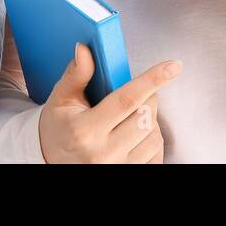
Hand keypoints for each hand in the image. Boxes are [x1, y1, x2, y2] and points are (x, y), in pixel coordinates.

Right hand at [38, 43, 179, 162]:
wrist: (52, 162)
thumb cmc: (58, 129)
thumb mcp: (60, 100)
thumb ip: (75, 74)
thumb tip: (85, 50)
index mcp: (84, 130)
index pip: (126, 99)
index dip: (152, 80)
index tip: (173, 66)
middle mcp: (103, 153)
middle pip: (145, 115)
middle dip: (148, 96)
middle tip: (137, 92)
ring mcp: (118, 168)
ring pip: (154, 135)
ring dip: (149, 119)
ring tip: (130, 115)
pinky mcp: (128, 175)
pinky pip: (156, 153)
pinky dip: (151, 138)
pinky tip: (135, 134)